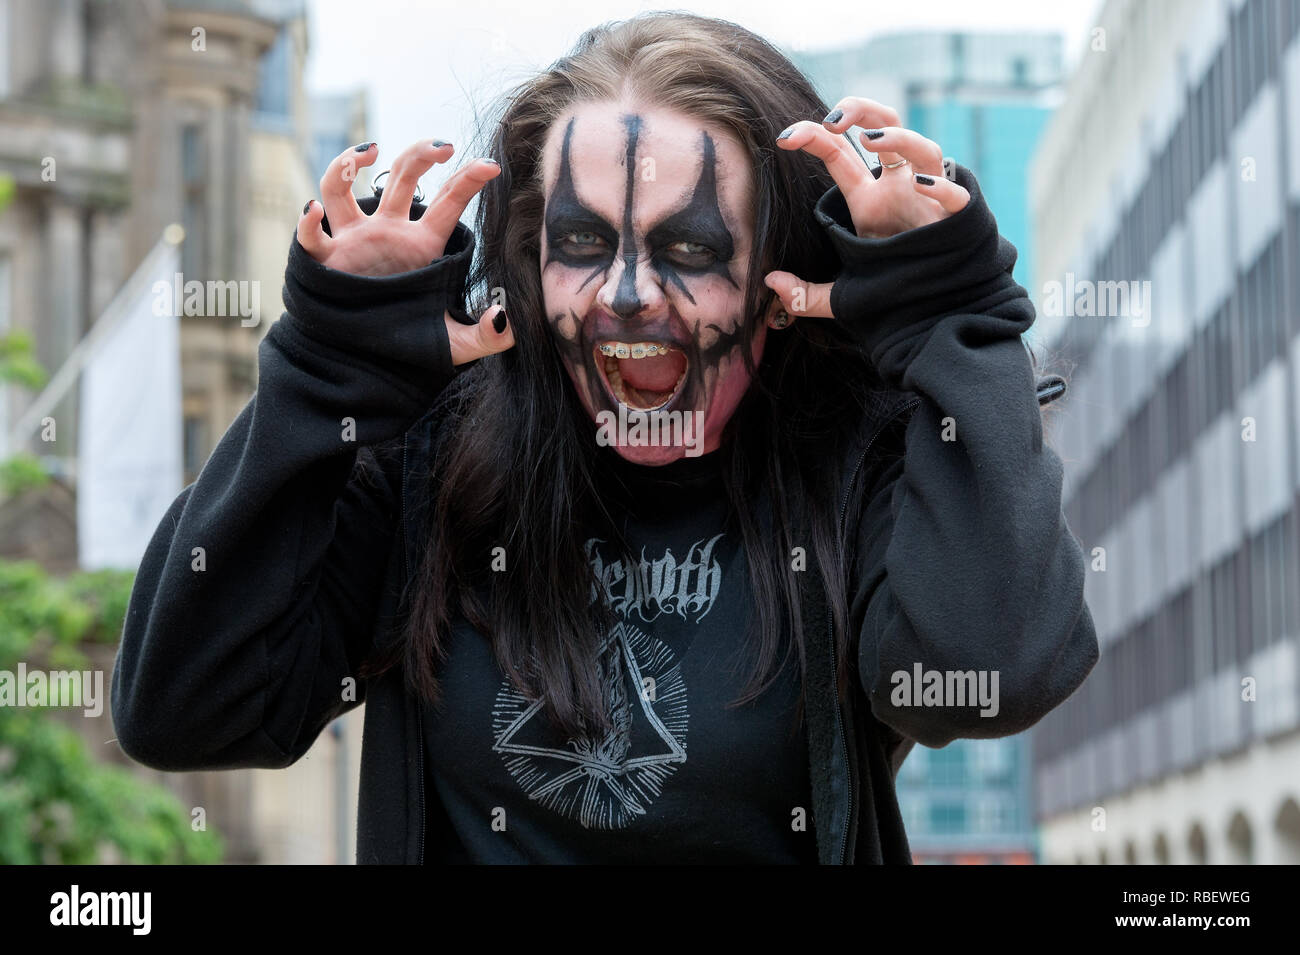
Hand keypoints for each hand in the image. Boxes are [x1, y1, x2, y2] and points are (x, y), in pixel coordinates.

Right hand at [297, 139, 514, 365]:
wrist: (365, 359)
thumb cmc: (410, 341)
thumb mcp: (454, 344)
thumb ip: (485, 336)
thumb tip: (509, 324)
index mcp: (423, 245)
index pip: (448, 204)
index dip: (468, 180)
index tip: (491, 166)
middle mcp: (388, 232)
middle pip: (402, 177)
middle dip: (421, 154)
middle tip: (444, 147)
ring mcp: (354, 240)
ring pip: (345, 188)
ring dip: (348, 162)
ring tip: (368, 151)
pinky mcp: (325, 259)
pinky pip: (310, 234)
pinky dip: (306, 221)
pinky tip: (312, 210)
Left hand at [763, 96, 971, 323]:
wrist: (935, 307)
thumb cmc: (891, 286)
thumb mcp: (843, 295)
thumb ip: (807, 295)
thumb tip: (772, 284)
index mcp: (867, 198)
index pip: (839, 153)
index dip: (812, 136)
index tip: (784, 137)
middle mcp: (897, 187)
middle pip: (885, 127)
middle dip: (861, 110)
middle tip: (833, 120)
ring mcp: (928, 199)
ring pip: (922, 150)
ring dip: (900, 137)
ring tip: (873, 139)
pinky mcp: (955, 222)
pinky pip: (955, 197)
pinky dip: (943, 187)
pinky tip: (924, 185)